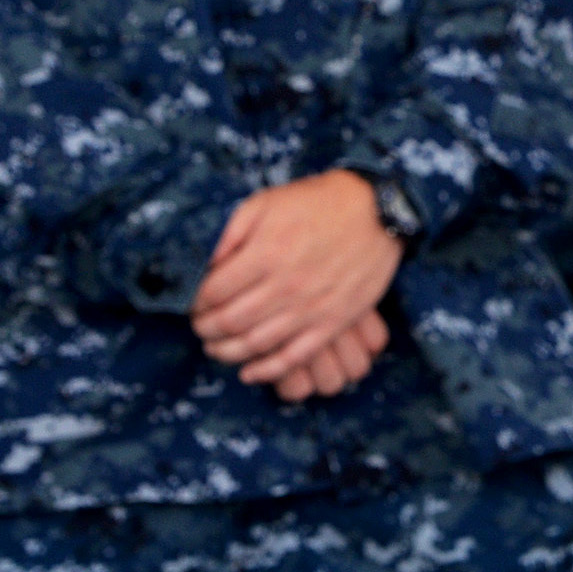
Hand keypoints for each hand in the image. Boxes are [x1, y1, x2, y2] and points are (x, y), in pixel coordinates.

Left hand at [190, 170, 405, 389]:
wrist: (379, 212)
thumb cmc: (318, 203)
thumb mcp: (268, 201)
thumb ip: (231, 231)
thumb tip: (203, 263)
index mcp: (267, 253)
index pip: (213, 292)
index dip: (194, 301)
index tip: (193, 302)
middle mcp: (286, 286)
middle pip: (228, 322)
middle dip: (205, 328)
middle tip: (200, 325)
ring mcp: (311, 308)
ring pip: (254, 345)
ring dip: (226, 351)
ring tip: (216, 346)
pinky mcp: (333, 322)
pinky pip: (292, 358)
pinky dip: (265, 371)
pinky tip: (249, 371)